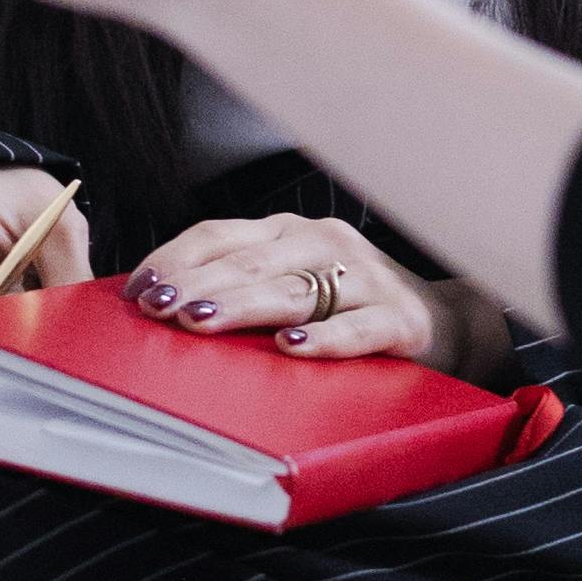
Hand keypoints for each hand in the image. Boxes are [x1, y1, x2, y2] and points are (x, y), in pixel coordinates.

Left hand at [127, 210, 444, 366]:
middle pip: (249, 263)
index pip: (220, 235)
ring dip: (242, 306)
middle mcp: (325, 244)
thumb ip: (242, 285)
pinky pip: (356, 329)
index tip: (136, 290)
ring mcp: (364, 279)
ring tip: (200, 322)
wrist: (445, 321)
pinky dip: (324, 339)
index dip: (175, 259)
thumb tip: (161, 307)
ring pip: (293, 291)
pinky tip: (291, 347)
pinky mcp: (399, 319)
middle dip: (197, 285)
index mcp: (290, 233)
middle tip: (157, 309)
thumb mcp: (294, 282)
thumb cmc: (351, 307)